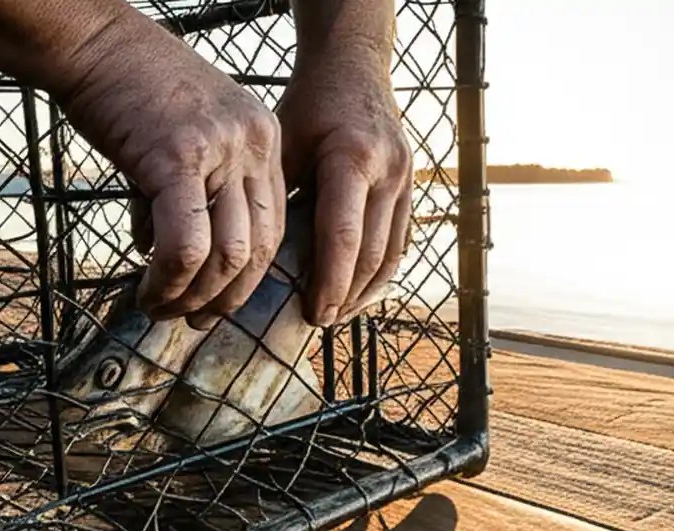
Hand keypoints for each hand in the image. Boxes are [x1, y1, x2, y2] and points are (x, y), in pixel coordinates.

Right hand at [62, 16, 285, 329]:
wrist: (93, 43)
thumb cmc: (129, 90)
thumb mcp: (183, 139)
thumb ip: (193, 192)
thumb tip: (173, 258)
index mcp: (262, 139)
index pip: (273, 228)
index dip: (246, 278)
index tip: (215, 302)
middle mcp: (253, 144)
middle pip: (261, 251)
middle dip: (226, 300)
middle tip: (191, 320)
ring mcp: (221, 150)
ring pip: (229, 257)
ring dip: (194, 297)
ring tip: (161, 308)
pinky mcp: (179, 159)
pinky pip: (187, 246)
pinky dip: (169, 281)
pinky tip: (147, 291)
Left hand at [277, 44, 412, 326]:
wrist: (354, 65)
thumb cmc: (308, 104)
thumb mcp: (284, 144)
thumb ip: (279, 197)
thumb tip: (260, 260)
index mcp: (352, 158)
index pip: (343, 236)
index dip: (330, 283)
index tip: (313, 314)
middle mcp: (388, 170)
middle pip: (372, 253)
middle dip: (348, 295)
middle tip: (321, 323)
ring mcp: (407, 178)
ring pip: (393, 252)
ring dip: (367, 291)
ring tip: (338, 315)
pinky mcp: (413, 185)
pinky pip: (400, 240)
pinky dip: (380, 271)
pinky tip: (358, 290)